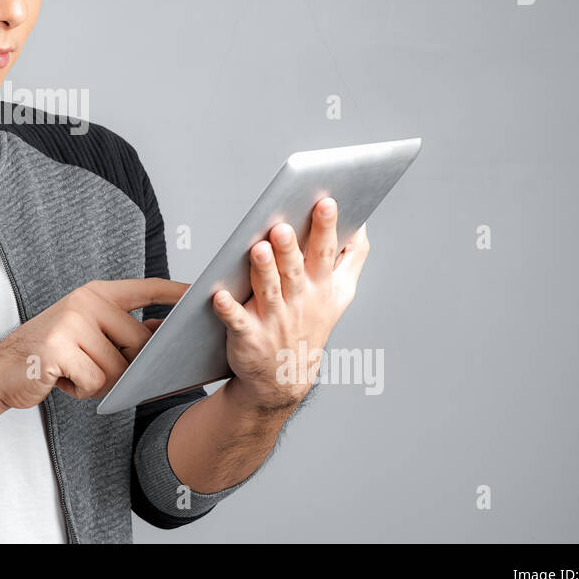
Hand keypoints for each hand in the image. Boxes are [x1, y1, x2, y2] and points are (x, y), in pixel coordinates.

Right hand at [0, 277, 186, 410]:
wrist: (0, 373)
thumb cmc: (50, 356)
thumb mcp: (86, 334)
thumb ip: (121, 331)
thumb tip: (161, 336)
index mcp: (95, 293)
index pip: (145, 288)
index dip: (175, 293)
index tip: (200, 292)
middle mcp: (85, 301)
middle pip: (137, 344)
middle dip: (123, 368)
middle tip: (89, 368)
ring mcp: (71, 322)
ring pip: (118, 368)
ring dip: (99, 383)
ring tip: (71, 372)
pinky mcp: (59, 348)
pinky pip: (95, 381)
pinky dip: (81, 391)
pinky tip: (61, 379)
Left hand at [211, 197, 369, 412]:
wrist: (285, 377)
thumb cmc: (310, 320)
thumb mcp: (340, 292)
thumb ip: (351, 256)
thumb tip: (360, 220)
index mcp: (321, 286)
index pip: (326, 252)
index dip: (327, 227)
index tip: (326, 202)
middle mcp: (300, 301)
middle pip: (295, 269)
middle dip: (291, 248)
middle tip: (283, 226)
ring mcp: (274, 320)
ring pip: (268, 290)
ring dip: (264, 270)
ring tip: (258, 249)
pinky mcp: (248, 335)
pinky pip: (237, 320)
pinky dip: (227, 310)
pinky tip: (218, 296)